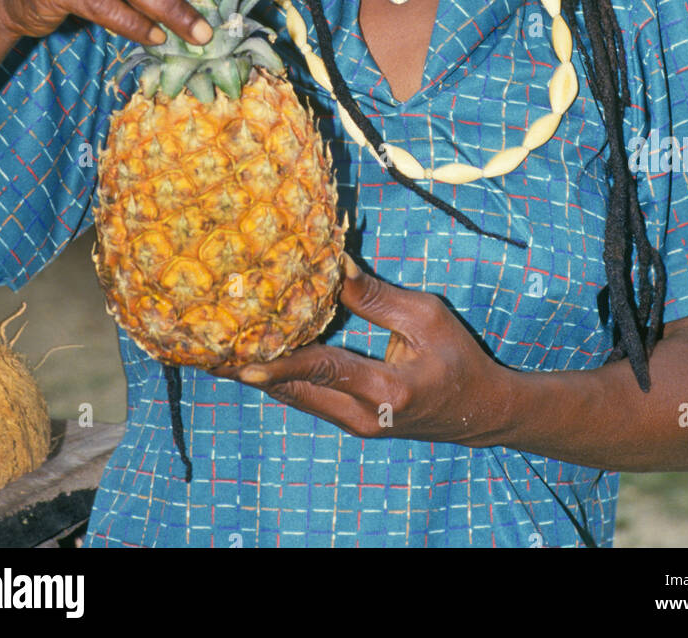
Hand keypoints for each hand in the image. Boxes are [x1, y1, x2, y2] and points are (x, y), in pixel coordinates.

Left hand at [214, 258, 516, 446]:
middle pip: (293, 391)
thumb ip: (377, 297)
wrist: (479, 411)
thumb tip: (333, 265)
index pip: (322, 370)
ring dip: (258, 373)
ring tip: (217, 348)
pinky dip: (280, 377)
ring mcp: (353, 423)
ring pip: (295, 397)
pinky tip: (255, 354)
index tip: (240, 358)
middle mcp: (361, 415)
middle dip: (249, 369)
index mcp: (385, 389)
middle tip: (207, 345)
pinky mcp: (350, 420)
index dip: (279, 362)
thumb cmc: (458, 360)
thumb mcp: (426, 318)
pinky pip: (307, 397)